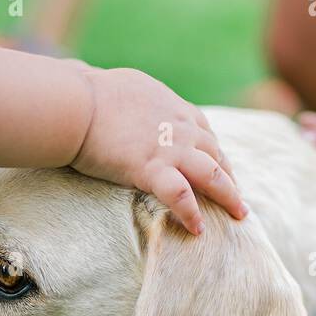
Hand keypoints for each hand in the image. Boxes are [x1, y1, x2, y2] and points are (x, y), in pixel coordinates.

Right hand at [72, 67, 247, 234]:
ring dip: (229, 196)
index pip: (205, 132)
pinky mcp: (152, 169)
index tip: (221, 167)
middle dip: (230, 176)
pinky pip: (182, 197)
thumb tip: (133, 97)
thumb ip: (142, 99)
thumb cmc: (90, 92)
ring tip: (239, 215)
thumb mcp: (129, 86)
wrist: (76, 104)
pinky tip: (197, 229)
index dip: (216, 152)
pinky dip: (192, 214)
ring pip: (212, 175)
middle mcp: (180, 127)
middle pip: (216, 154)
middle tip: (237, 197)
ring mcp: (169, 149)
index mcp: (174, 107)